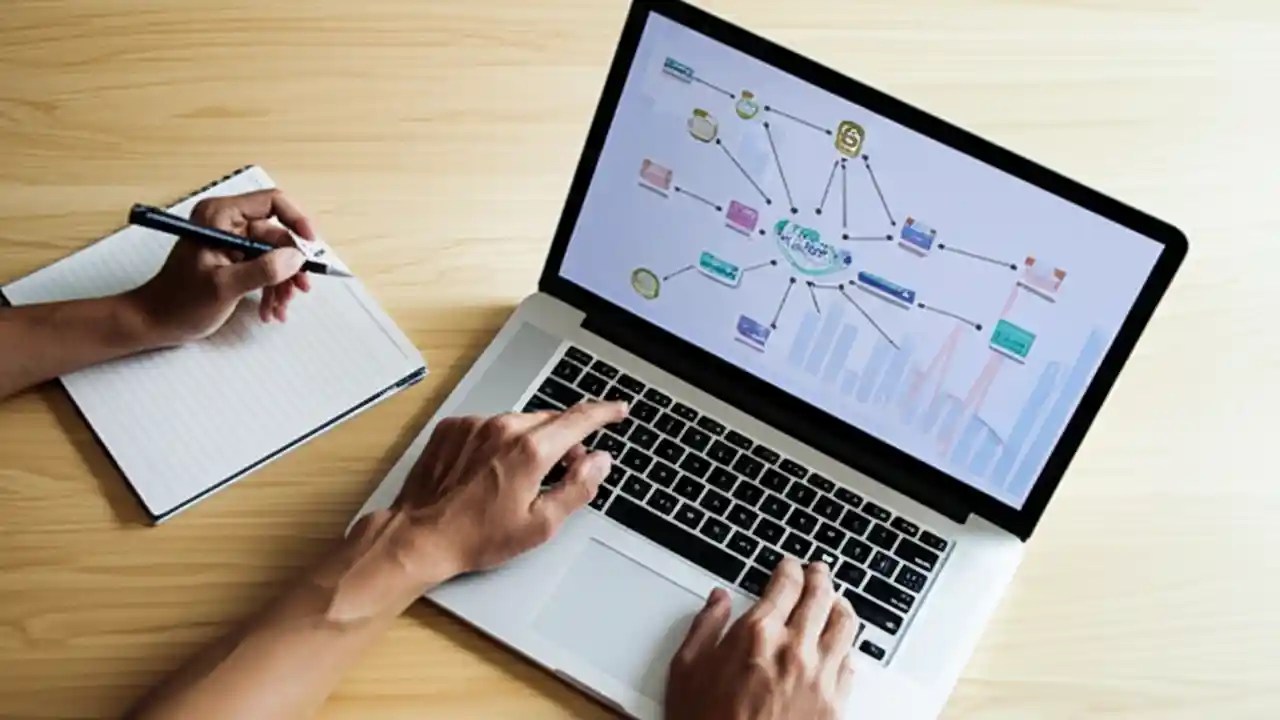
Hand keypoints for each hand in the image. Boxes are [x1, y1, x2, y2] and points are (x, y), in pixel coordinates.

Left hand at [126, 189, 316, 346]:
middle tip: (299, 291)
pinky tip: (270, 310)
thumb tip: (296, 257)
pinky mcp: (234, 260)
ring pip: (275, 255)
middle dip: (290, 266)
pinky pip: (265, 268)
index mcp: (220, 216)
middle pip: (277, 235)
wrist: (155, 322)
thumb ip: (262, 269)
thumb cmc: (179, 302)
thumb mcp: (224, 286)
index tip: (310, 247)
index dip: (297, 221)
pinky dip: (271, 289)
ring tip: (279, 309)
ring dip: (282, 283)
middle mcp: (228, 223)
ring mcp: (231, 242)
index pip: (272, 202)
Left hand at [386, 401, 628, 583]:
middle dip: (565, 440)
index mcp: (529, 450)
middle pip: (550, 421)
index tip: (618, 410)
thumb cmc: (476, 536)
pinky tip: (490, 471)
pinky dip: (499, 441)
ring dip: (531, 441)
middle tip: (567, 468)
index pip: (579, 419)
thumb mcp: (540, 524)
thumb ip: (578, 488)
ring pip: (519, 423)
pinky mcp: (453, 428)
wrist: (420, 537)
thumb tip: (600, 462)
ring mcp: (475, 425)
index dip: (604, 413)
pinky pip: (488, 426)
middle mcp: (503, 428)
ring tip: (522, 477)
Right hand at [666, 559, 858, 719]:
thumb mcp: (686, 670)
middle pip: (822, 596)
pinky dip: (846, 648)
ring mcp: (820, 677)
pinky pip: (851, 664)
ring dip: (840, 605)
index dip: (790, 568)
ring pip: (845, 625)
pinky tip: (838, 647)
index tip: (789, 566)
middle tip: (817, 572)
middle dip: (820, 577)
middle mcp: (795, 649)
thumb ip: (705, 627)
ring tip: (835, 601)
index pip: (787, 583)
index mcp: (757, 634)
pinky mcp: (834, 705)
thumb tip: (718, 600)